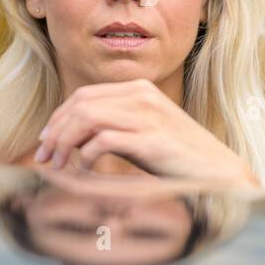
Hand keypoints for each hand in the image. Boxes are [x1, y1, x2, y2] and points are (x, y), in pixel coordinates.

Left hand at [34, 79, 256, 186]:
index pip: (84, 95)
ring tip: (57, 167)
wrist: (220, 174)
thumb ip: (116, 127)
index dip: (58, 118)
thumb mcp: (144, 133)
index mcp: (140, 90)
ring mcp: (149, 116)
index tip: (45, 142)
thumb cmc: (179, 159)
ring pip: (87, 119)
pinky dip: (87, 157)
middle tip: (44, 159)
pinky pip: (104, 141)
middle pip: (81, 104)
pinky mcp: (153, 141)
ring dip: (64, 144)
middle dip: (55, 132)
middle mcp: (143, 96)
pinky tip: (85, 172)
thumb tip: (73, 139)